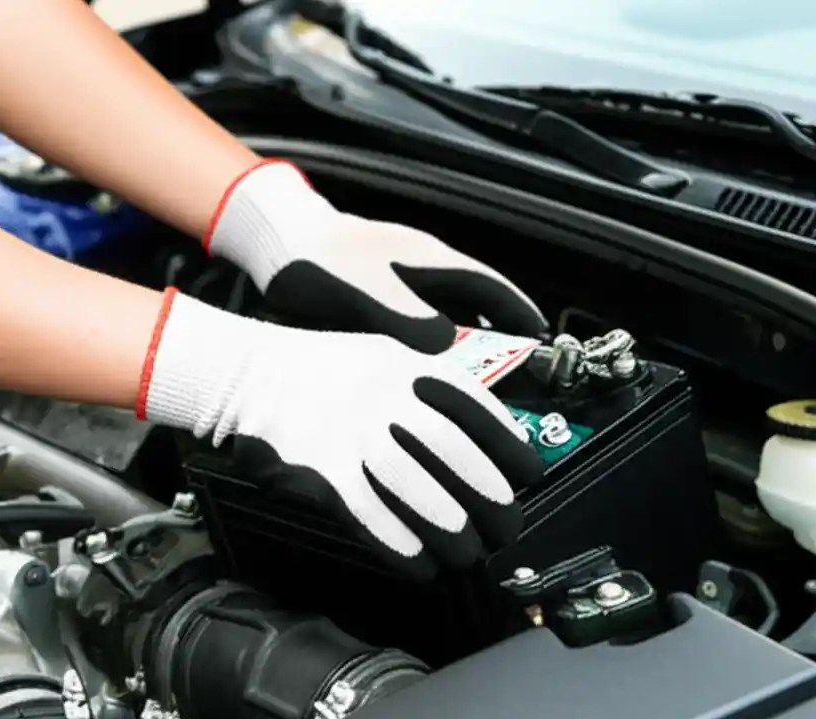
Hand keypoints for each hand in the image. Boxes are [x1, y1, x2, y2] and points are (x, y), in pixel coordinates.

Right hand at [136, 289, 543, 578]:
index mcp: (407, 367)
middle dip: (490, 496)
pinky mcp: (322, 473)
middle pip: (453, 453)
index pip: (475, 408)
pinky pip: (371, 516)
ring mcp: (352, 436)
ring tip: (468, 553)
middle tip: (508, 525)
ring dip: (450, 528)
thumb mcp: (385, 354)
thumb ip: (431, 387)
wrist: (247, 376)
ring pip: (417, 489)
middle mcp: (385, 398)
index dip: (509, 446)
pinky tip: (421, 564)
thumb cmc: (322, 370)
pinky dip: (401, 545)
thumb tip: (485, 434)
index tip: (529, 475)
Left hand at [205, 160, 547, 352]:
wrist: (274, 241)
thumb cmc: (320, 261)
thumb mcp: (372, 298)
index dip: (520, 315)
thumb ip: (413, 325)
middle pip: (473, 305)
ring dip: (457, 345)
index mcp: (432, 262)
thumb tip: (447, 349)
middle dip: (494, 337)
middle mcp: (421, 269)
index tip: (541, 338)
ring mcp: (398, 280)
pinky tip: (416, 369)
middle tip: (508, 372)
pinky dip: (424, 346)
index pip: (493, 288)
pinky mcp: (374, 294)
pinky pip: (413, 324)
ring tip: (467, 381)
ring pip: (443, 316)